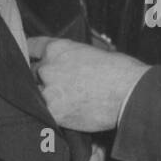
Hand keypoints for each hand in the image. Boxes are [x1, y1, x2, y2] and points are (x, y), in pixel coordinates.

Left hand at [30, 37, 148, 131]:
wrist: (130, 93)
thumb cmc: (120, 72)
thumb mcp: (92, 53)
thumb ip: (72, 58)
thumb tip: (68, 66)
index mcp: (57, 49)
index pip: (31, 47)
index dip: (31, 53)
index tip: (30, 57)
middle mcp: (48, 67)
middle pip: (33, 73)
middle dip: (42, 78)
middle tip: (58, 85)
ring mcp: (48, 91)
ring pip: (36, 94)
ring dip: (45, 97)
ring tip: (63, 101)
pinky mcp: (53, 112)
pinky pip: (44, 113)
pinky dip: (51, 114)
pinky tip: (63, 113)